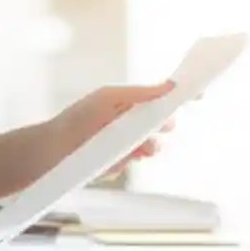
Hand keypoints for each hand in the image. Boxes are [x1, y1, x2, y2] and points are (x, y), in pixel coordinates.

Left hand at [46, 81, 178, 176]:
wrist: (51, 151)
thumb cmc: (78, 118)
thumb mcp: (110, 98)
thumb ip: (140, 93)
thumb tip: (170, 85)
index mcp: (127, 103)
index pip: (158, 99)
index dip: (177, 98)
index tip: (198, 95)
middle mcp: (129, 123)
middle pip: (161, 123)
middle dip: (165, 125)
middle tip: (165, 126)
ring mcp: (125, 145)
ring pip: (152, 146)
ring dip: (151, 145)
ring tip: (142, 147)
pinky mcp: (118, 164)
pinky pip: (133, 162)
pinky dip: (129, 159)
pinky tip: (116, 158)